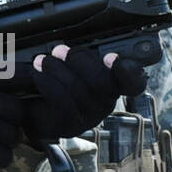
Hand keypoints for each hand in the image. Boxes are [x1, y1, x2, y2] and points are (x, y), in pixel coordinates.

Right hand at [0, 67, 23, 171]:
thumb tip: (10, 72)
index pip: (14, 73)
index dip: (31, 79)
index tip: (37, 85)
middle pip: (18, 108)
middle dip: (16, 118)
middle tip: (9, 123)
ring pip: (13, 134)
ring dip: (9, 139)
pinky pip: (3, 155)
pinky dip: (2, 157)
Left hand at [24, 44, 147, 139]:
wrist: (37, 113)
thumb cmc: (59, 86)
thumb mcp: (73, 67)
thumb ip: (81, 57)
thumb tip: (73, 47)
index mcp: (113, 85)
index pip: (133, 82)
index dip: (128, 70)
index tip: (112, 57)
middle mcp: (106, 103)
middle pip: (101, 80)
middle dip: (78, 60)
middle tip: (59, 51)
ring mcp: (89, 117)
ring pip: (77, 88)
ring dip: (56, 68)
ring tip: (42, 61)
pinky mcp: (70, 125)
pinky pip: (60, 99)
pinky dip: (46, 81)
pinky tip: (38, 74)